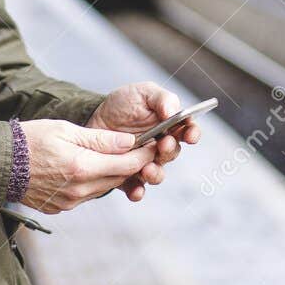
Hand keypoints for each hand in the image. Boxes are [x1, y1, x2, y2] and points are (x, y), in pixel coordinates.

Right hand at [17, 120, 158, 213]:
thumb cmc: (29, 140)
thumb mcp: (65, 130)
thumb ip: (99, 138)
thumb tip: (129, 141)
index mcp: (82, 167)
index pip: (127, 164)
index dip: (144, 153)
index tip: (154, 143)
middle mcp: (79, 189)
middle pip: (119, 177)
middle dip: (133, 163)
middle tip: (142, 148)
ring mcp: (70, 201)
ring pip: (104, 187)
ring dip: (113, 173)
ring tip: (115, 156)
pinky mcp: (61, 207)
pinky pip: (86, 195)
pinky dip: (93, 182)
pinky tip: (89, 168)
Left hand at [86, 81, 201, 201]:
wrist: (92, 118)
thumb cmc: (122, 104)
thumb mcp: (142, 93)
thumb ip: (162, 99)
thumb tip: (173, 112)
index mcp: (169, 125)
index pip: (188, 131)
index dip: (192, 134)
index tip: (190, 135)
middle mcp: (160, 146)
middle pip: (173, 153)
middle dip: (169, 150)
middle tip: (162, 145)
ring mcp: (144, 162)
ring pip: (157, 174)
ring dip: (156, 174)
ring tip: (147, 169)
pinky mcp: (128, 176)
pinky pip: (136, 188)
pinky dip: (137, 192)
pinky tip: (135, 191)